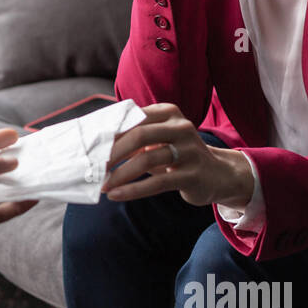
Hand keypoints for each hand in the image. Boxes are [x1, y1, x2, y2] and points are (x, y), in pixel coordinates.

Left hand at [100, 103, 252, 207]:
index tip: (90, 147)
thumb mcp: (158, 138)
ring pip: (147, 159)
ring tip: (102, 184)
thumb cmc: (176, 154)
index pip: (133, 117)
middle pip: (139, 135)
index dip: (110, 132)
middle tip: (93, 167)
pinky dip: (133, 190)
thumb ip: (133, 133)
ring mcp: (189, 150)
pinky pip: (158, 182)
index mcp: (168, 112)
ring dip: (120, 174)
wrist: (217, 174)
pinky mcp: (192, 175)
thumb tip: (94, 141)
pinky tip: (116, 195)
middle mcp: (181, 127)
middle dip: (112, 152)